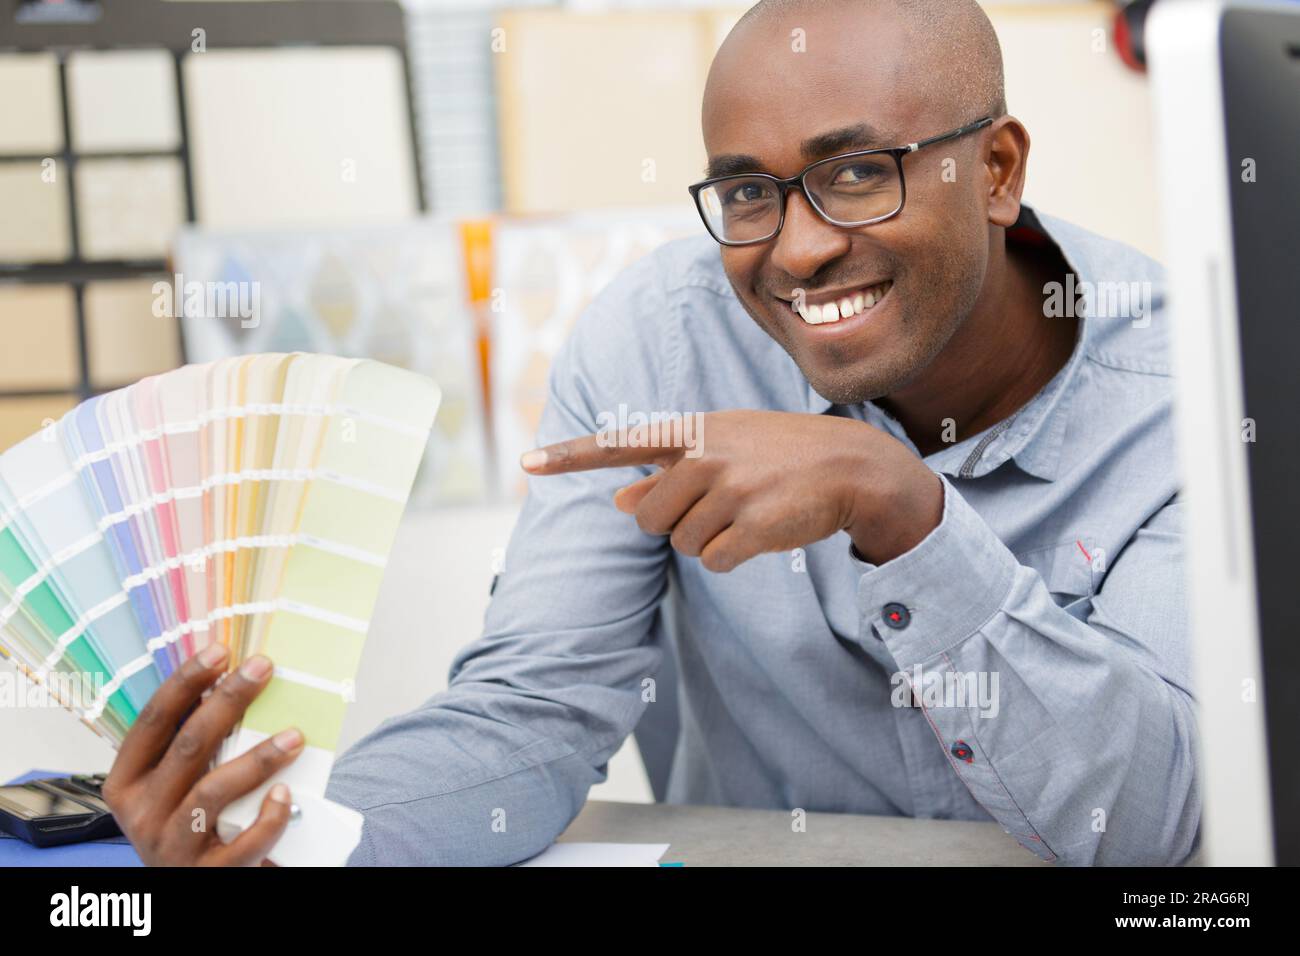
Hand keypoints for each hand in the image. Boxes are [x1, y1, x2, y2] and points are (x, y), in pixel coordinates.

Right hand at [101, 644, 305, 865]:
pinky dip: (268, 817)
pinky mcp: (209, 874)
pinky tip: (286, 795)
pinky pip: (243, 843)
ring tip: (294, 736)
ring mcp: (173, 847)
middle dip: (229, 701)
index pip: (153, 721)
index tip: (220, 651)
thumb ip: (190, 745)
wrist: (194, 885)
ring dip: (258, 759)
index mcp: (127, 782)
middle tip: (263, 669)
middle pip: (188, 746)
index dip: (185, 682)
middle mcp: (142, 815)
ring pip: (213, 791)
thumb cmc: (189, 823)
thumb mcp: (173, 785)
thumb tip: (232, 681)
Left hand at [521, 409, 942, 569]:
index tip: (526, 464)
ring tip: (745, 512)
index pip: (618, 442)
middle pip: (647, 517)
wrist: (851, 466)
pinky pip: (712, 562)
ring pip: (679, 544)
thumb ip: (667, 472)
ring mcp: (729, 490)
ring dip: (707, 541)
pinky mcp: (753, 525)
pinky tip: (758, 533)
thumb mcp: (723, 449)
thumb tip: (616, 500)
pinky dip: (730, 558)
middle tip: (717, 504)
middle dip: (673, 522)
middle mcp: (704, 455)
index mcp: (692, 430)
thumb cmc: (778, 455)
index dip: (569, 456)